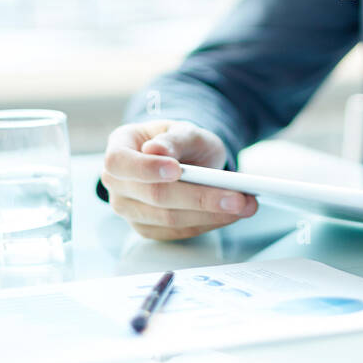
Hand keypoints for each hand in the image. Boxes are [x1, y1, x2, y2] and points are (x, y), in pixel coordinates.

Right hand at [101, 120, 256, 239]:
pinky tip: (231, 214)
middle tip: (236, 196)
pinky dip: (208, 223)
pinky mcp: (149, 229)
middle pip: (152, 196)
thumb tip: (156, 151)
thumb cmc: (180, 142)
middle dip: (198, 197)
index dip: (145, 169)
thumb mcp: (184, 130)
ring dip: (211, 214)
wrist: (186, 159)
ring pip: (169, 219)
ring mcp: (130, 209)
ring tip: (245, 205)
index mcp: (118, 148)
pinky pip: (179, 232)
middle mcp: (117, 183)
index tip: (176, 170)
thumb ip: (173, 140)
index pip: (119, 162)